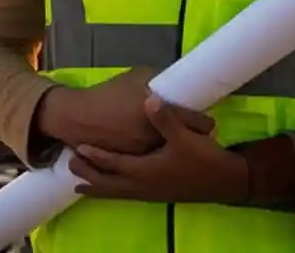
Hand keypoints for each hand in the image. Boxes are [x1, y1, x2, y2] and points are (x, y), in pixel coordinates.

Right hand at [36, 67, 214, 155]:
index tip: (207, 123)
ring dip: (177, 148)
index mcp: (160, 111)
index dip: (205, 124)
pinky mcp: (137, 163)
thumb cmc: (110, 94)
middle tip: (193, 132)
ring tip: (178, 141)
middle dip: (193, 136)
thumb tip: (176, 82)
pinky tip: (160, 149)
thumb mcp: (137, 78)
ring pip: (175, 153)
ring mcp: (147, 152)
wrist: (80, 119)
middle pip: (190, 140)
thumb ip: (159, 82)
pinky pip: (158, 159)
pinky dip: (161, 155)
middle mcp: (157, 135)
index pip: (197, 122)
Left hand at [70, 95, 246, 203]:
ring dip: (98, 186)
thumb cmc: (203, 160)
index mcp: (146, 171)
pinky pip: (127, 195)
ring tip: (80, 183)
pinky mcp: (158, 194)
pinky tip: (114, 188)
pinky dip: (113, 192)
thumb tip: (149, 100)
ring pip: (117, 192)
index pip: (114, 164)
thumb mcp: (185, 137)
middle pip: (109, 183)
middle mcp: (144, 185)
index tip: (78, 148)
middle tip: (70, 167)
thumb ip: (165, 118)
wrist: (224, 182)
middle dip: (89, 175)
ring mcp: (150, 192)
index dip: (96, 156)